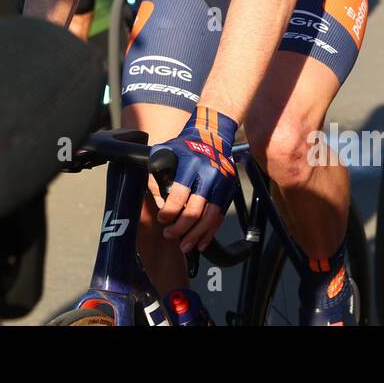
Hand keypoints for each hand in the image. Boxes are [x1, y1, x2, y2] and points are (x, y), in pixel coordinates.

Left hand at [148, 108, 237, 253]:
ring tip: (184, 246)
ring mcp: (222, 184)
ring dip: (196, 235)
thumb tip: (157, 201)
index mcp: (191, 164)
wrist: (212, 136)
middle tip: (168, 235)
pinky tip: (201, 242)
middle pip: (195, 209)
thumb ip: (155, 173)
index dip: (169, 211)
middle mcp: (209, 174)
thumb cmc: (184, 146)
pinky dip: (211, 232)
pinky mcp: (229, 191)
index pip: (179, 194)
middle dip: (181, 227)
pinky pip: (220, 217)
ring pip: (210, 217)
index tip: (161, 219)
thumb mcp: (164, 151)